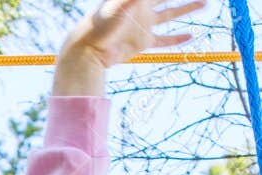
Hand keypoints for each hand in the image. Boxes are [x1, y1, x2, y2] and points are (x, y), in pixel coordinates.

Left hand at [59, 0, 206, 70]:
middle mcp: (145, 8)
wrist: (89, 50)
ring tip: (205, 4)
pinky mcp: (143, 43)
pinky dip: (177, 39)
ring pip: (172, 15)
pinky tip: (191, 36)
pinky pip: (164, 40)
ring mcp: (144, 25)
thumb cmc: (100, 24)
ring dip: (188, 9)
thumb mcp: (119, 3)